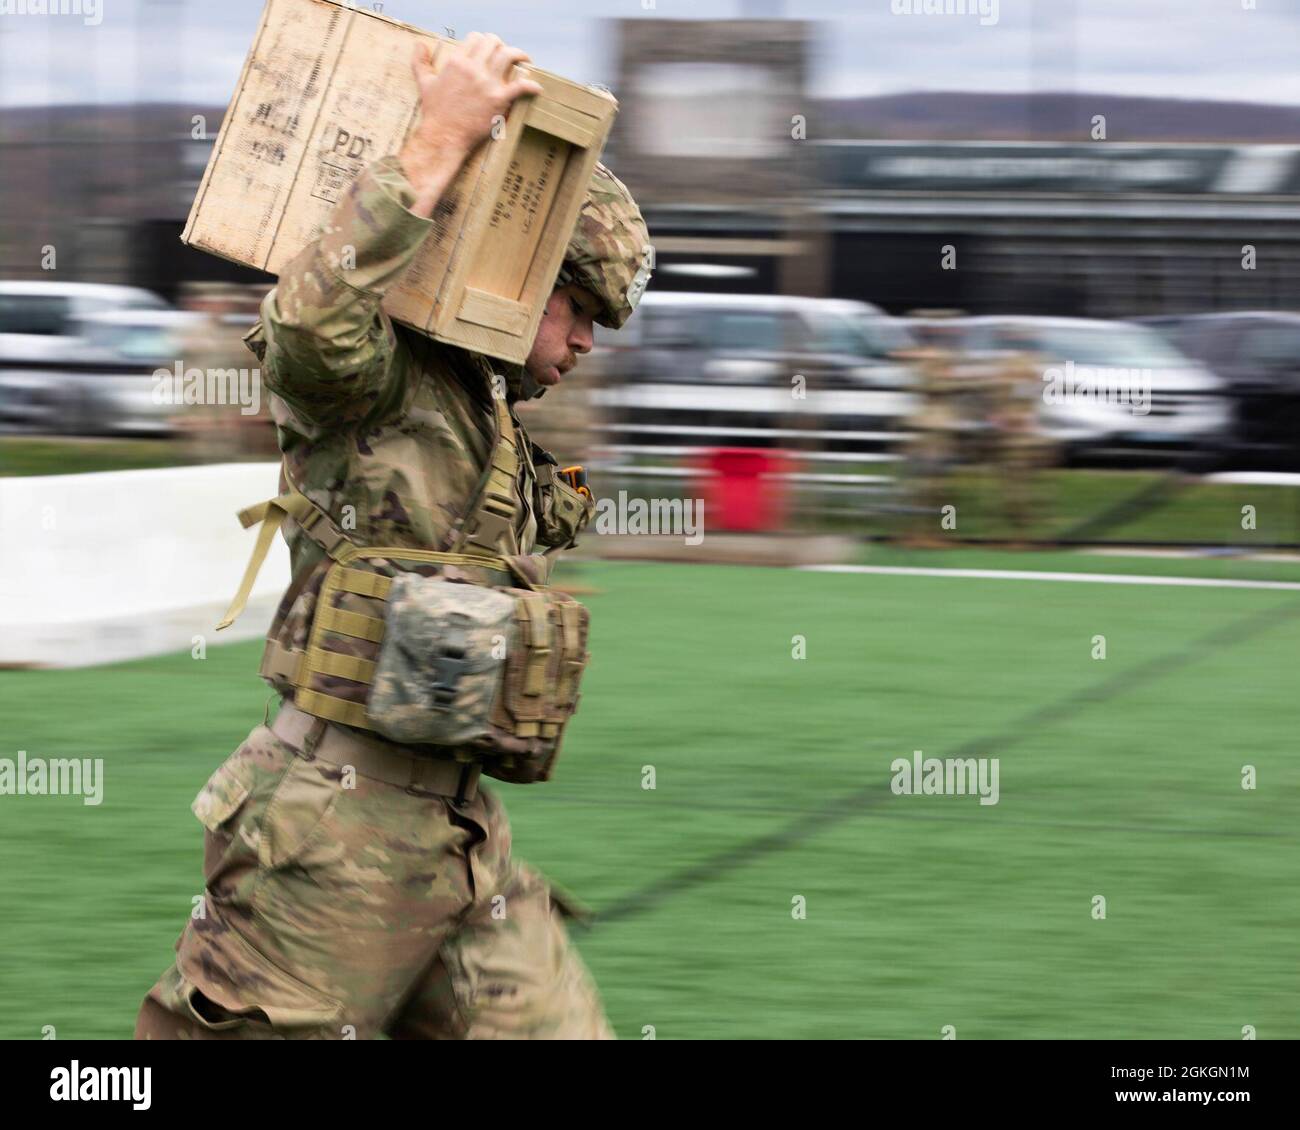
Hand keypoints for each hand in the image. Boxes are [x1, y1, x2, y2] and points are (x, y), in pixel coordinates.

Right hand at [398, 32, 543, 215]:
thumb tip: (419, 45)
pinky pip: (521, 87)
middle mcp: (473, 68)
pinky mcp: (499, 100)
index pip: (476, 39)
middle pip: (494, 43)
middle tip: (507, 55)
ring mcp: (487, 83)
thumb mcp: (425, 84)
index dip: (484, 42)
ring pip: (509, 56)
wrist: (443, 137)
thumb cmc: (435, 113)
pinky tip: (536, 88)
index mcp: (457, 62)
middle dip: (502, 46)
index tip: (489, 50)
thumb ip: (420, 62)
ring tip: (525, 61)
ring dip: (520, 55)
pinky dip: (531, 86)